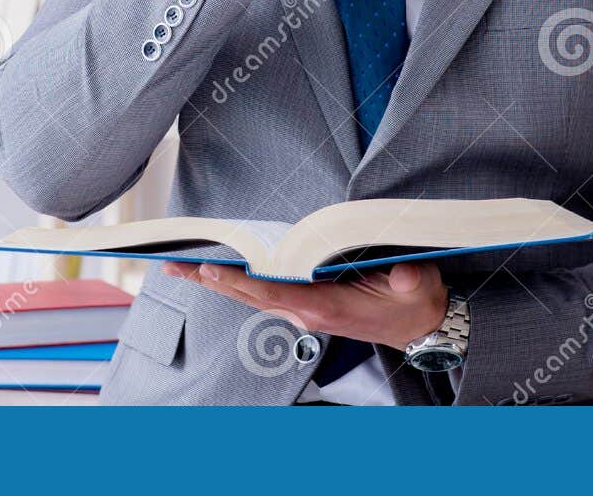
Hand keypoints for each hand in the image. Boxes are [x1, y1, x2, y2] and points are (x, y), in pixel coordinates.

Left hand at [162, 258, 448, 349]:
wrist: (419, 326)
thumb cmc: (414, 301)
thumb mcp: (418, 286)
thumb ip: (410, 280)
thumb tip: (404, 274)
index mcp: (326, 307)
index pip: (275, 292)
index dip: (242, 280)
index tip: (211, 269)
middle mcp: (307, 312)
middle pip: (250, 295)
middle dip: (211, 281)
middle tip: (173, 266)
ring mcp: (304, 312)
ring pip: (252, 296)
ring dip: (217, 283)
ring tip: (183, 268)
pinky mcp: (306, 307)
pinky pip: (263, 294)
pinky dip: (237, 283)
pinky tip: (220, 273)